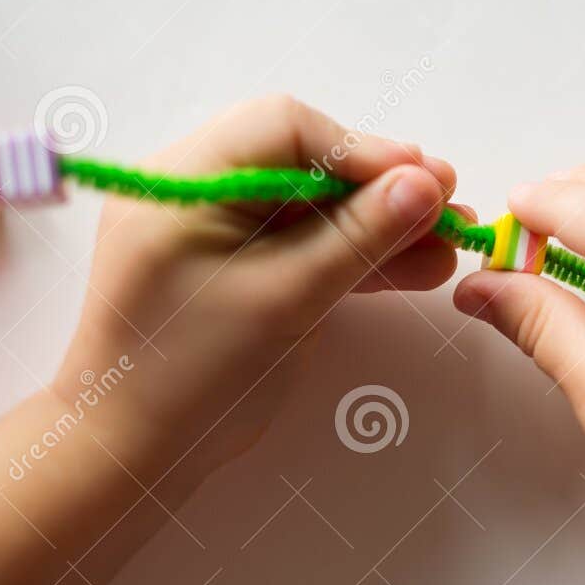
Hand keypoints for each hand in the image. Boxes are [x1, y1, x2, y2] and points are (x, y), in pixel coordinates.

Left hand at [55, 95, 455, 484]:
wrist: (136, 455)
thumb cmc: (193, 374)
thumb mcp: (285, 298)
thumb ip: (357, 236)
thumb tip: (426, 182)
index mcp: (183, 180)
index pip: (283, 128)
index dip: (360, 150)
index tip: (425, 182)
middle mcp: (196, 190)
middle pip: (304, 162)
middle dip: (379, 188)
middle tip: (447, 208)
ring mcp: (216, 231)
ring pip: (312, 206)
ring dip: (378, 225)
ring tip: (448, 243)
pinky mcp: (237, 269)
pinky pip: (302, 244)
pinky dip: (353, 255)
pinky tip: (415, 266)